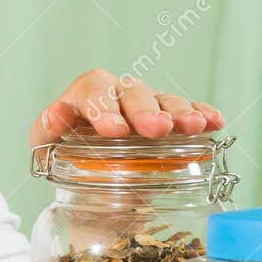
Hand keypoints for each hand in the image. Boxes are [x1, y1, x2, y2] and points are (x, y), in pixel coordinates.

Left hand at [29, 71, 223, 148]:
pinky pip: (190, 110)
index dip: (104, 108)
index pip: (93, 91)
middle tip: (155, 129)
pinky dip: (203, 114)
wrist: (90, 170)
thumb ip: (46, 129)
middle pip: (134, 92)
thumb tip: (55, 115)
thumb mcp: (46, 144)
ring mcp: (148, 104)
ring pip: (166, 100)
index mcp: (85, 95)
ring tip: (192, 127)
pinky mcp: (171, 117)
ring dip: (180, 112)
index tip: (114, 132)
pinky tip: (215, 123)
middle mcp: (119, 94)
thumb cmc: (65, 151)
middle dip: (145, 110)